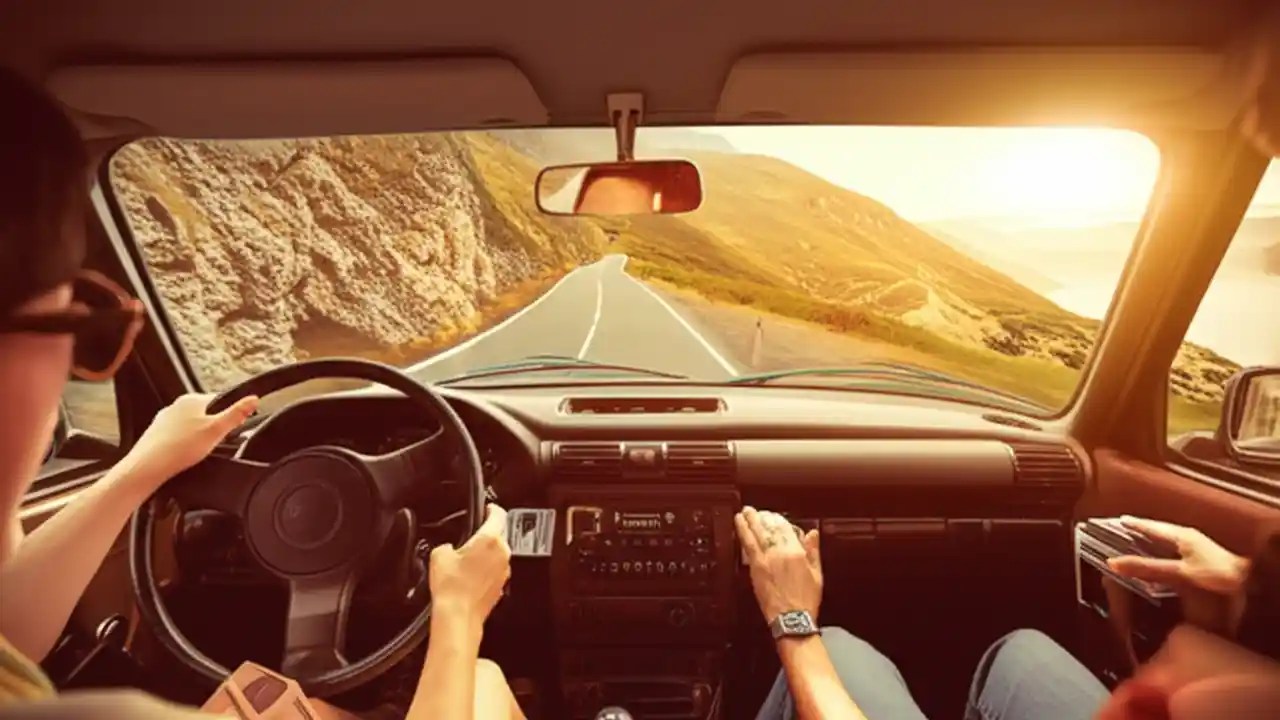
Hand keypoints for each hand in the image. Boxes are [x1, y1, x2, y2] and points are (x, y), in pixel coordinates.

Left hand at [122, 393, 258, 489]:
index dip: (230, 414)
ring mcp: (164, 419)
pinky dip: (183, 445)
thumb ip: (236, 414)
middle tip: (216, 443)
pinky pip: (177, 436)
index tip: (233, 428)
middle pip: (204, 413)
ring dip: (197, 436)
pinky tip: (184, 455)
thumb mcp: (217, 430)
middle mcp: (176, 405)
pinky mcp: (156, 433)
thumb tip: (253, 399)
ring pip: (190, 425)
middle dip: (213, 427)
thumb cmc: (180, 447)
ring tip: (198, 452)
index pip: (220, 399)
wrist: (148, 466)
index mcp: (192, 399)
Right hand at [428, 504, 511, 633]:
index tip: (486, 507)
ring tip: (467, 559)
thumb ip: (447, 544)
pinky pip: (496, 570)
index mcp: (490, 539)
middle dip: (488, 532)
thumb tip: (450, 548)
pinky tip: (471, 576)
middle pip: (500, 533)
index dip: (491, 508)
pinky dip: (487, 569)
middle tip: (472, 535)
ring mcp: (504, 571)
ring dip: (487, 552)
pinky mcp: (502, 586)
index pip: (499, 514)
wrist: (458, 616)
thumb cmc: (451, 587)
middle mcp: (502, 553)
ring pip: (499, 553)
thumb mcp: (439, 554)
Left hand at [735, 506, 821, 626]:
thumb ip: (813, 551)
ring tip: (744, 514)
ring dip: (749, 522)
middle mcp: (779, 554)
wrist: (792, 619)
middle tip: (754, 510)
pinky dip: (743, 535)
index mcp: (796, 553)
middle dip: (760, 517)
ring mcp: (766, 561)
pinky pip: (748, 547)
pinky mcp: (755, 570)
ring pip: (756, 535)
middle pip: (768, 529)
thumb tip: (813, 534)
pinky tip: (739, 529)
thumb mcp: (817, 574)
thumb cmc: (805, 600)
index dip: (778, 519)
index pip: (785, 529)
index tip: (773, 515)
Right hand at [1107, 516, 1249, 594]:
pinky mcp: (1203, 555)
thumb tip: (1115, 562)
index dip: (1134, 524)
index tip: (1119, 520)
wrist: (1251, 582)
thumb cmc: (1217, 574)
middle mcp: (1188, 535)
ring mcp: (1197, 544)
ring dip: (1154, 537)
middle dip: (1142, 528)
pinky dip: (1164, 547)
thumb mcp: (1178, 572)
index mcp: (1180, 535)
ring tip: (1141, 539)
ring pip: (1169, 537)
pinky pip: (1177, 546)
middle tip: (1126, 528)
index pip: (1151, 526)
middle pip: (1159, 529)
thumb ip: (1148, 568)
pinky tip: (1164, 555)